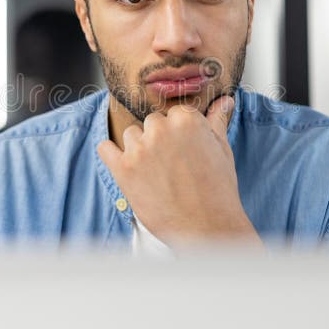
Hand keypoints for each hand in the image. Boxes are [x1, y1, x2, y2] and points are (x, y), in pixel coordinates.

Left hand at [97, 95, 262, 248]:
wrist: (206, 227)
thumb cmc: (217, 190)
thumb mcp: (222, 150)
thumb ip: (216, 121)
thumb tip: (223, 101)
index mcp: (186, 119)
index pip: (174, 113)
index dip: (179, 132)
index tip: (183, 149)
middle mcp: (160, 129)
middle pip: (152, 123)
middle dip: (159, 139)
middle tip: (171, 164)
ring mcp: (139, 149)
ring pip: (131, 135)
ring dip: (139, 148)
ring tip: (156, 173)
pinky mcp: (122, 169)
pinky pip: (105, 148)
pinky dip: (111, 154)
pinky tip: (124, 165)